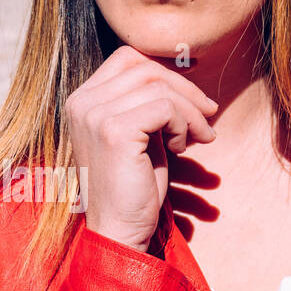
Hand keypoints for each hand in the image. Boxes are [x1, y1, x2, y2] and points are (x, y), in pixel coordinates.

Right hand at [65, 45, 217, 253]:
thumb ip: (149, 102)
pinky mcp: (114, 132)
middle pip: (145, 67)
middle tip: (208, 116)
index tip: (193, 96)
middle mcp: (81, 102)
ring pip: (159, 87)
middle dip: (185, 89)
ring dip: (189, 112)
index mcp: (82, 100)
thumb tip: (187, 75)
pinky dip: (183, 125)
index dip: (166, 70)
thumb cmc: (133, 187)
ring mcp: (94, 115)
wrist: (119, 231)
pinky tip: (182, 149)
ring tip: (196, 139)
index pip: (128, 59)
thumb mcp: (140, 134)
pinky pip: (165, 107)